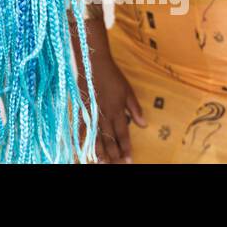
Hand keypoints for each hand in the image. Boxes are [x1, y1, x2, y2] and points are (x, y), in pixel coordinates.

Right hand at [89, 47, 145, 162]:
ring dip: (99, 150)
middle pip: (109, 138)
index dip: (126, 147)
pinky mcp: (81, 108)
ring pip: (96, 136)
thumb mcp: (128, 90)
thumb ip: (135, 109)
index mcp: (117, 110)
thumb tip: (144, 125)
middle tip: (116, 165)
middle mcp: (104, 114)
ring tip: (102, 162)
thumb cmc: (112, 75)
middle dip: (113, 154)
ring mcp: (92, 112)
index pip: (123, 133)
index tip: (129, 159)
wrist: (92, 62)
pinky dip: (82, 138)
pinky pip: (81, 127)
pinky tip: (82, 147)